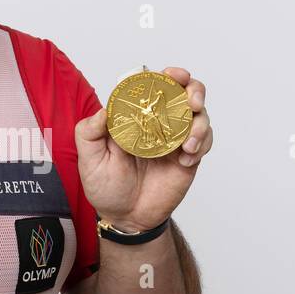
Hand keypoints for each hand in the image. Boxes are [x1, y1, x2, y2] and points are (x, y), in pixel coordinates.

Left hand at [75, 66, 211, 230]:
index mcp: (136, 115)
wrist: (126, 218)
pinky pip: (205, 142)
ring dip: (200, 123)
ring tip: (187, 145)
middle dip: (194, 90)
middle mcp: (159, 122)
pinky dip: (202, 145)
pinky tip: (186, 160)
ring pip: (201, 115)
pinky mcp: (189, 157)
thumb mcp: (89, 160)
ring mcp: (176, 139)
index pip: (155, 86)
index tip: (172, 76)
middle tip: (192, 101)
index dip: (167, 75)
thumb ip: (89, 133)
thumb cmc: (106, 186)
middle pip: (186, 92)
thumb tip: (103, 111)